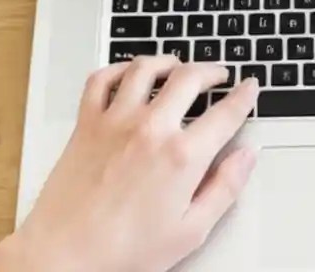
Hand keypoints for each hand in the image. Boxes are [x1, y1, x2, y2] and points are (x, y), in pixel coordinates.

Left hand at [0, 58, 259, 271]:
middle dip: (211, 70)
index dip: (244, 96)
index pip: (226, 113)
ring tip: (177, 65)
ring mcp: (116, 121)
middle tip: (218, 74)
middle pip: (189, 77)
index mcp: (183, 156)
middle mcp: (151, 129)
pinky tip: (127, 73)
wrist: (65, 254)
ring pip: (145, 68)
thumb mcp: (191, 230)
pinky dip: (117, 69)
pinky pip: (101, 80)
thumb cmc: (123, 250)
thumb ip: (225, 188)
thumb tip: (245, 158)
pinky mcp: (86, 124)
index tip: (249, 88)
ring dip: (167, 61)